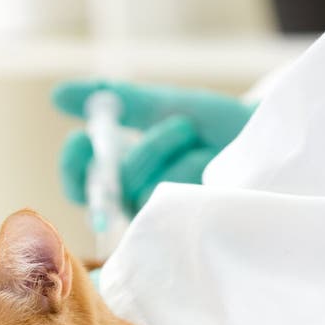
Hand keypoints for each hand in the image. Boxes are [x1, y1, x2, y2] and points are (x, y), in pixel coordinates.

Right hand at [52, 80, 253, 215]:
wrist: (268, 140)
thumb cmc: (217, 126)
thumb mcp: (162, 105)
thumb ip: (114, 100)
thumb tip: (57, 94)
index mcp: (125, 170)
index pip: (80, 177)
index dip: (74, 163)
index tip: (84, 139)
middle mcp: (137, 198)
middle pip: (106, 187)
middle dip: (137, 149)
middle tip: (166, 129)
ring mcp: (160, 217)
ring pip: (138, 186)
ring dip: (164, 147)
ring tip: (195, 134)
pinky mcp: (183, 230)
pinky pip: (166, 196)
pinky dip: (185, 167)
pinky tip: (208, 164)